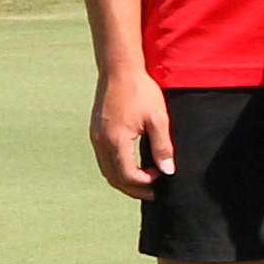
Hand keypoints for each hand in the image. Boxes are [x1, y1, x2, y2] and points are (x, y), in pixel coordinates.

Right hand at [89, 67, 174, 198]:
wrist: (118, 70)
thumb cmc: (141, 91)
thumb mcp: (158, 119)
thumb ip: (162, 146)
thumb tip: (167, 171)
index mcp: (116, 141)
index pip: (127, 175)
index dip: (145, 183)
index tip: (161, 178)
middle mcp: (101, 142)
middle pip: (114, 177)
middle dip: (134, 188)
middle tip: (153, 193)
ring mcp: (96, 137)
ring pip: (107, 170)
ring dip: (124, 179)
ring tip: (145, 182)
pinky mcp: (96, 131)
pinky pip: (104, 159)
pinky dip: (117, 168)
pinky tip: (132, 165)